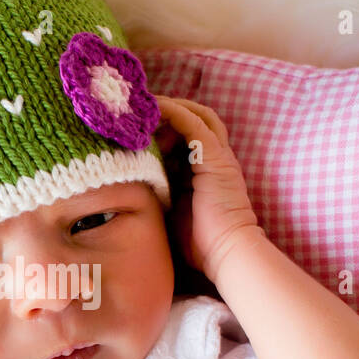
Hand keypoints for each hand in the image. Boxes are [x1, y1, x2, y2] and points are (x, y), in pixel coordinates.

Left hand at [154, 95, 263, 283]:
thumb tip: (131, 189)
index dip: (163, 129)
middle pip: (194, 120)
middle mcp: (215, 158)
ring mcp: (218, 155)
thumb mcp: (172, 211)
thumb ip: (159, 194)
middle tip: (137, 112)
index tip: (136, 129)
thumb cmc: (200, 243)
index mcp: (207, 171)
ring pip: (196, 115)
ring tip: (142, 105)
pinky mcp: (215, 157)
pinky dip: (174, 112)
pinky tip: (154, 108)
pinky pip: (193, 124)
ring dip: (169, 107)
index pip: (186, 138)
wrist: (227, 253)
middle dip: (166, 113)